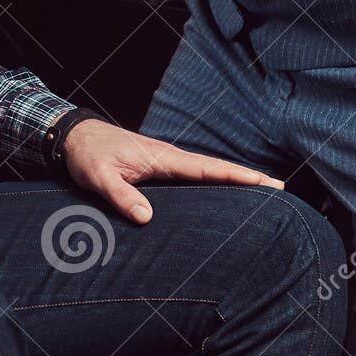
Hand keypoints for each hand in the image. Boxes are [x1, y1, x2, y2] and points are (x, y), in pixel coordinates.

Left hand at [60, 119, 283, 223]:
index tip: (268, 183)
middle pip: (216, 170)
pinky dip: (213, 184)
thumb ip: (121, 195)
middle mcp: (170, 159)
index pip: (208, 168)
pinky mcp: (158, 170)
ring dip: (233, 182)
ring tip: (262, 196)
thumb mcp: (99, 176)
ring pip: (206, 175)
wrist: (74, 136)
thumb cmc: (87, 154)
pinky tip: (222, 198)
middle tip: (281, 191)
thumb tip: (147, 218)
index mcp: (163, 157)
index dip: (239, 176)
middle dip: (247, 179)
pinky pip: (192, 179)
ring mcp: (166, 164)